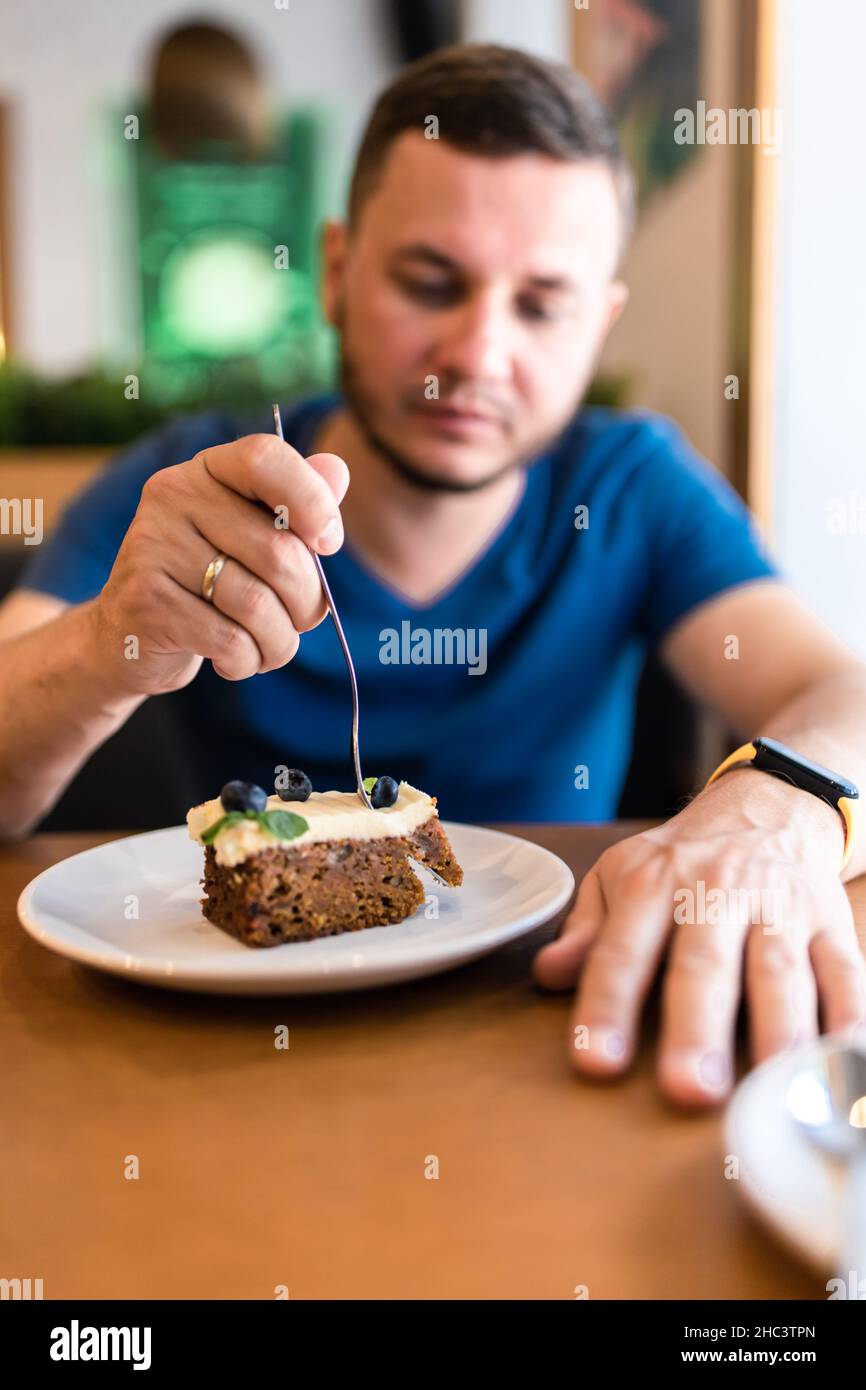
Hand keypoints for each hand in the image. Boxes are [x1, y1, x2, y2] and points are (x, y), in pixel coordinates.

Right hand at [90, 434, 348, 696]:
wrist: (126, 636)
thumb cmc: (206, 583)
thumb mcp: (251, 539)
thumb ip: (297, 505)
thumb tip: (338, 470)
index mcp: (206, 470)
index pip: (266, 458)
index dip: (313, 500)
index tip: (328, 543)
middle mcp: (172, 496)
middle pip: (278, 552)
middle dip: (307, 603)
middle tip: (299, 621)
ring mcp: (153, 546)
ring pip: (258, 605)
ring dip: (279, 642)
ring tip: (269, 648)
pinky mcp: (146, 601)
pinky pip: (230, 639)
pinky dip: (248, 661)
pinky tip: (235, 661)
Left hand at [533, 773, 865, 1106]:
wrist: (768, 807)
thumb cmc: (682, 860)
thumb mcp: (619, 876)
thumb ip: (586, 929)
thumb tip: (547, 973)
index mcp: (653, 886)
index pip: (622, 951)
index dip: (606, 1006)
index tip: (596, 1062)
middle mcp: (716, 895)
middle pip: (704, 967)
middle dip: (696, 1029)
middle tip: (689, 1090)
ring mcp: (779, 910)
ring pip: (779, 974)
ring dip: (778, 1035)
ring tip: (772, 1090)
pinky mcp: (830, 925)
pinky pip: (844, 974)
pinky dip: (848, 1016)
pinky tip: (843, 1057)